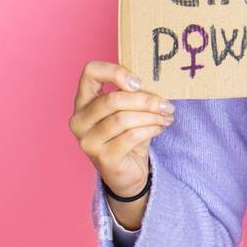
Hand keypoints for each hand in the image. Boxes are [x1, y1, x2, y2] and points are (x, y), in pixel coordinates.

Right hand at [69, 60, 174, 196]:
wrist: (126, 174)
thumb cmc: (127, 136)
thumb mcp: (128, 111)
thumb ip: (132, 95)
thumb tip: (151, 83)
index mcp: (83, 102)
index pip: (90, 72)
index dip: (116, 72)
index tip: (138, 82)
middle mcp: (79, 121)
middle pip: (113, 99)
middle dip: (145, 100)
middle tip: (166, 104)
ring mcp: (88, 141)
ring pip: (123, 119)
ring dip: (151, 116)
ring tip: (166, 116)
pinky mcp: (103, 158)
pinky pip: (132, 136)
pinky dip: (151, 129)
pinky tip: (160, 128)